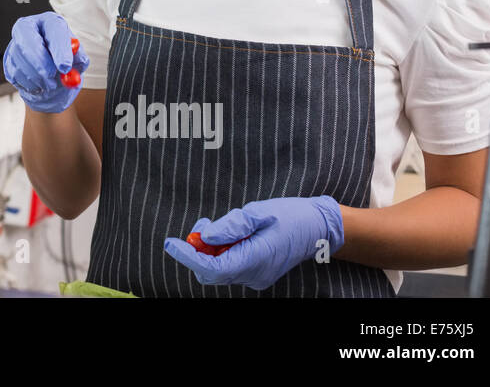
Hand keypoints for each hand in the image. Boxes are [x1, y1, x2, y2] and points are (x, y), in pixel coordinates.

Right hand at [3, 12, 87, 113]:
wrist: (50, 74)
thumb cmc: (65, 61)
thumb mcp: (77, 59)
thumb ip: (79, 59)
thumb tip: (78, 60)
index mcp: (50, 22)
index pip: (53, 28)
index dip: (59, 48)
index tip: (65, 67)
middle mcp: (30, 28)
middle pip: (27, 39)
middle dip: (39, 61)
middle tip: (50, 77)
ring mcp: (15, 43)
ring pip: (21, 61)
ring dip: (37, 78)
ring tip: (51, 84)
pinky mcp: (8, 61)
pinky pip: (15, 74)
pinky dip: (29, 84)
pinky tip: (39, 83)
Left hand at [163, 196, 344, 289]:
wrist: (319, 227)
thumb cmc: (290, 215)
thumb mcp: (258, 212)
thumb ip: (230, 226)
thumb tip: (205, 238)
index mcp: (255, 260)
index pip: (212, 268)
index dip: (188, 257)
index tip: (171, 242)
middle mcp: (254, 275)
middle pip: (211, 272)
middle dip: (197, 250)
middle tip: (201, 225)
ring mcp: (256, 277)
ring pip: (219, 268)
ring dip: (209, 248)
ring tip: (214, 225)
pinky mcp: (256, 272)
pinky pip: (229, 265)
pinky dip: (220, 250)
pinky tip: (226, 233)